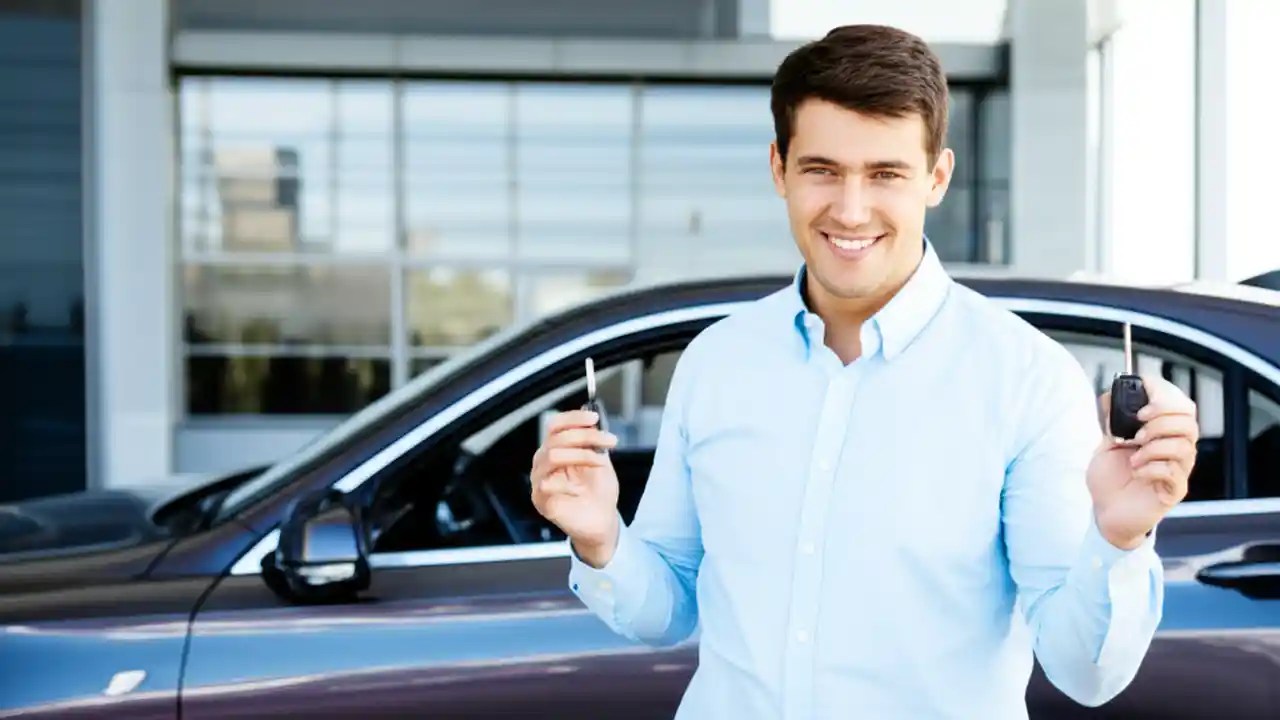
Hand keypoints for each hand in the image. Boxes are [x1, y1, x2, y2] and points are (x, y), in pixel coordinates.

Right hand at [530, 409, 620, 566]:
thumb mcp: (600, 459)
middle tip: (608, 441)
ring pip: (552, 455)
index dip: (574, 418)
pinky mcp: (541, 500)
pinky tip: (582, 488)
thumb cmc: (599, 492)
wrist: (602, 521)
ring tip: (600, 462)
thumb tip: (591, 418)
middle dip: (586, 435)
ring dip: (581, 454)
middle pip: (556, 437)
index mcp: (556, 450)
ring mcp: (539, 481)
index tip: (594, 417)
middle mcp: (544, 463)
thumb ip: (593, 440)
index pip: (555, 426)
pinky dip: (570, 482)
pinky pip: (547, 484)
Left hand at [1088, 375, 1198, 549]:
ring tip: (1133, 455)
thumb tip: (1111, 395)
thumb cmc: (1110, 480)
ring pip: (1184, 446)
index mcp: (1163, 434)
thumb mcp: (1107, 444)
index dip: (1165, 394)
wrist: (1105, 513)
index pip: (1181, 406)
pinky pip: (1174, 472)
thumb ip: (1112, 421)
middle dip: (1161, 419)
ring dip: (1154, 446)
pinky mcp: (1173, 491)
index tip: (1143, 392)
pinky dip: (1152, 467)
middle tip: (1136, 431)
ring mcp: (1178, 471)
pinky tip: (1136, 471)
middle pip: (1189, 422)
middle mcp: (1175, 449)